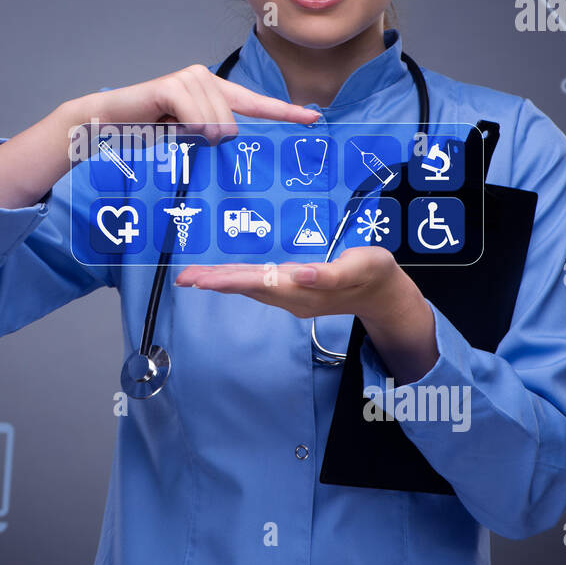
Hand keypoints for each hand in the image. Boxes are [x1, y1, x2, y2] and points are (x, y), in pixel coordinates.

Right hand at [70, 63, 320, 145]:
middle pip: (233, 125)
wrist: (108, 122)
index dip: (286, 112)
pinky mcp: (173, 85)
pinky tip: (167, 124)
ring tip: (170, 129)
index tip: (313, 118)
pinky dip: (186, 130)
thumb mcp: (188, 135)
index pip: (256, 104)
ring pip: (218, 125)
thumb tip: (232, 139)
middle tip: (182, 136)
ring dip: (194, 137)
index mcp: (215, 92)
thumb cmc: (148, 129)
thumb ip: (213, 134)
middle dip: (211, 141)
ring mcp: (191, 77)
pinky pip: (199, 120)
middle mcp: (207, 78)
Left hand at [173, 246, 398, 319]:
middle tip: (181, 279)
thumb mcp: (361, 267)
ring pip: (248, 288)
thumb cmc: (374, 274)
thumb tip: (299, 274)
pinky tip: (220, 278)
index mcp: (304, 289)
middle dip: (213, 282)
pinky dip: (235, 281)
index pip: (258, 284)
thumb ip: (331, 273)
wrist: (383, 295)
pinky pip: (257, 286)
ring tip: (191, 278)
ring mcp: (291, 297)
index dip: (228, 281)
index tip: (201, 282)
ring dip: (219, 282)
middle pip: (246, 288)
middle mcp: (292, 297)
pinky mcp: (292, 292)